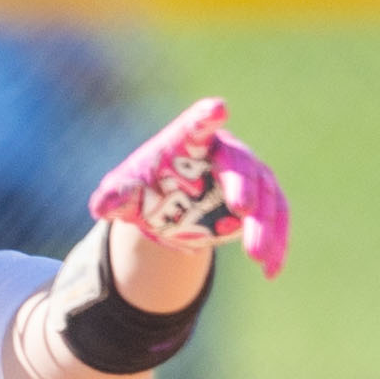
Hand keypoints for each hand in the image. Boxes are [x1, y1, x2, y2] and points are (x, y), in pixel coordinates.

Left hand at [89, 96, 290, 278]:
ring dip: (264, 226)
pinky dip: (277, 243)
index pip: (197, 126)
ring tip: (256, 255)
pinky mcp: (266, 202)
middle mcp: (227, 153)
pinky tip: (270, 269)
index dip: (205, 119)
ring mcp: (252, 176)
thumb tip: (102, 206)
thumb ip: (116, 197)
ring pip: (265, 197)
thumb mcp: (126, 193)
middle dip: (242, 185)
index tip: (217, 109)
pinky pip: (277, 220)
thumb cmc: (148, 188)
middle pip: (239, 165)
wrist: (172, 205)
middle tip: (240, 207)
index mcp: (192, 141)